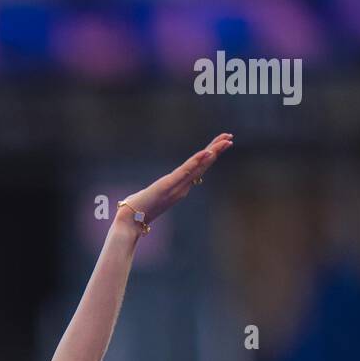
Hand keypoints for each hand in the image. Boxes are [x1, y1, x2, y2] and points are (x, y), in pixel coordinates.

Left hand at [117, 133, 232, 228]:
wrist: (129, 222)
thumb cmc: (137, 212)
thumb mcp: (149, 198)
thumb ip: (154, 195)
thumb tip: (152, 192)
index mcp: (179, 188)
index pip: (197, 168)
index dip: (209, 156)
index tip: (220, 145)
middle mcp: (181, 187)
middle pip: (203, 165)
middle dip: (216, 150)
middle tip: (229, 138)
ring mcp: (176, 187)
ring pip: (198, 167)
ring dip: (212, 153)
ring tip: (225, 142)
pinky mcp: (168, 186)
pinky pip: (185, 172)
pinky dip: (196, 162)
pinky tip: (206, 152)